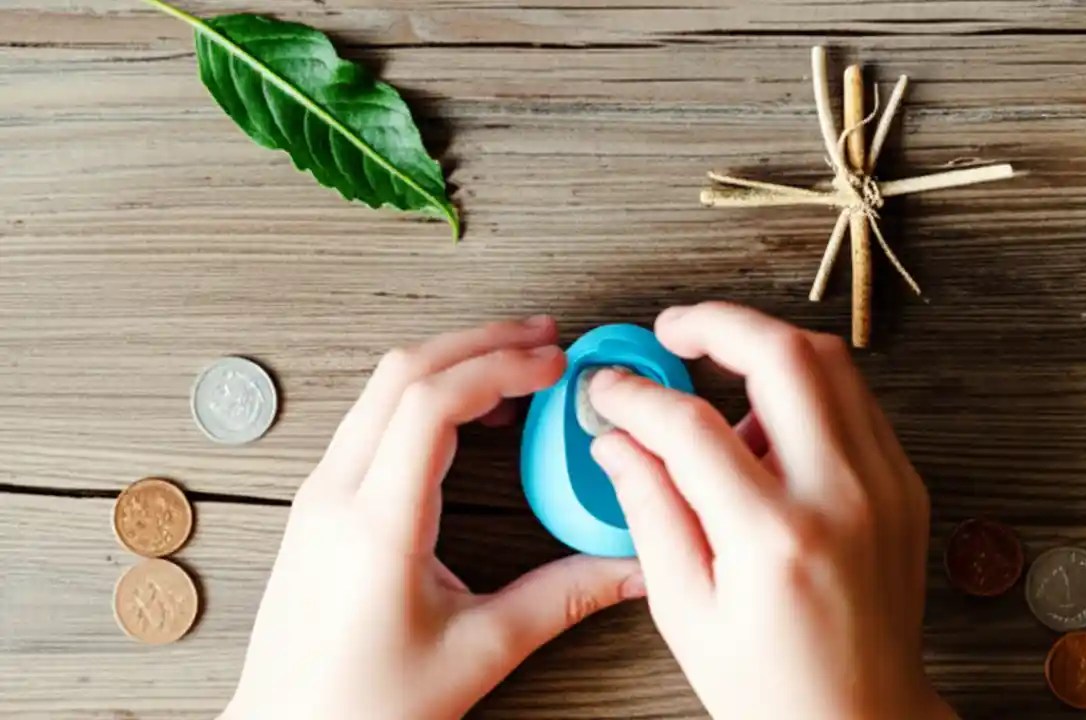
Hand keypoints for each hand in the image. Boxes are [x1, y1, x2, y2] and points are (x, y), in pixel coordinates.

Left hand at [223, 316, 643, 719]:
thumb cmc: (362, 708)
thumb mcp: (478, 652)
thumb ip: (562, 598)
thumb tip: (629, 566)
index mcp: (376, 524)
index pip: (434, 402)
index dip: (502, 366)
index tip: (555, 364)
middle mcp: (336, 495)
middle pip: (403, 372)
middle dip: (480, 342)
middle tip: (544, 341)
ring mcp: (319, 496)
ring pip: (380, 389)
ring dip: (450, 362)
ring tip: (516, 367)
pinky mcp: (318, 506)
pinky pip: (369, 419)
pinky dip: (424, 396)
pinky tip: (467, 416)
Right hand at [589, 303, 955, 719]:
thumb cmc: (772, 687)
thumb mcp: (685, 610)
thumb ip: (649, 511)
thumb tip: (616, 439)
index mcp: (774, 539)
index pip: (691, 426)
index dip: (636, 395)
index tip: (608, 388)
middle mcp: (842, 497)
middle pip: (783, 355)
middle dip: (716, 323)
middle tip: (672, 331)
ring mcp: (885, 485)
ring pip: (830, 362)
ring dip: (765, 349)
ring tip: (719, 387)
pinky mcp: (905, 485)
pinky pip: (854, 400)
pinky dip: (805, 389)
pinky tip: (768, 429)